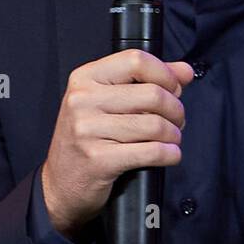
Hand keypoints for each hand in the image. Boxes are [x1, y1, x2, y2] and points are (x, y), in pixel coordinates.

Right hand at [40, 49, 193, 237]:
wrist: (60, 183)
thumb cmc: (86, 139)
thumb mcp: (107, 100)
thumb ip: (146, 80)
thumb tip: (183, 71)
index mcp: (85, 78)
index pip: (136, 60)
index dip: (166, 74)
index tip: (174, 88)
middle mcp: (83, 100)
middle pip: (152, 94)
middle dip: (175, 109)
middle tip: (176, 120)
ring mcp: (88, 130)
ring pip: (155, 124)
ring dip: (174, 134)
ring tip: (171, 139)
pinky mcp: (99, 159)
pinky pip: (151, 152)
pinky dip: (169, 154)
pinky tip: (169, 154)